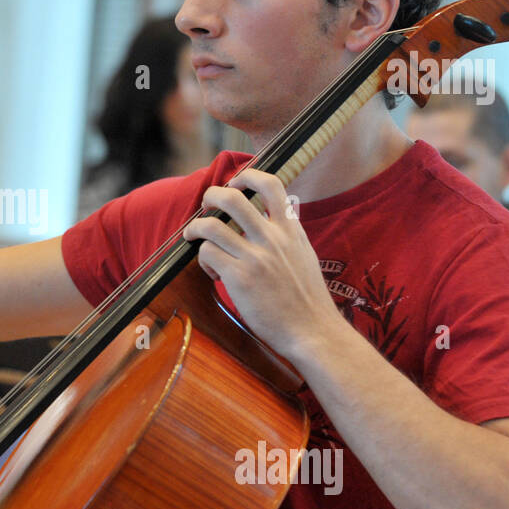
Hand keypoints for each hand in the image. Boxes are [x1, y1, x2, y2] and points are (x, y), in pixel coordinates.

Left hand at [181, 168, 341, 359]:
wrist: (314, 331)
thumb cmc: (307, 298)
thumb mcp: (305, 254)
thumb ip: (290, 232)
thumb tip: (283, 210)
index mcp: (291, 230)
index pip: (271, 185)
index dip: (247, 176)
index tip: (234, 184)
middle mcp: (273, 239)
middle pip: (232, 198)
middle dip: (211, 196)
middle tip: (205, 206)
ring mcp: (256, 258)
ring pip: (211, 226)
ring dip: (195, 229)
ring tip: (194, 237)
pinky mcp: (240, 278)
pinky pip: (208, 253)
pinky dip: (203, 259)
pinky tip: (212, 271)